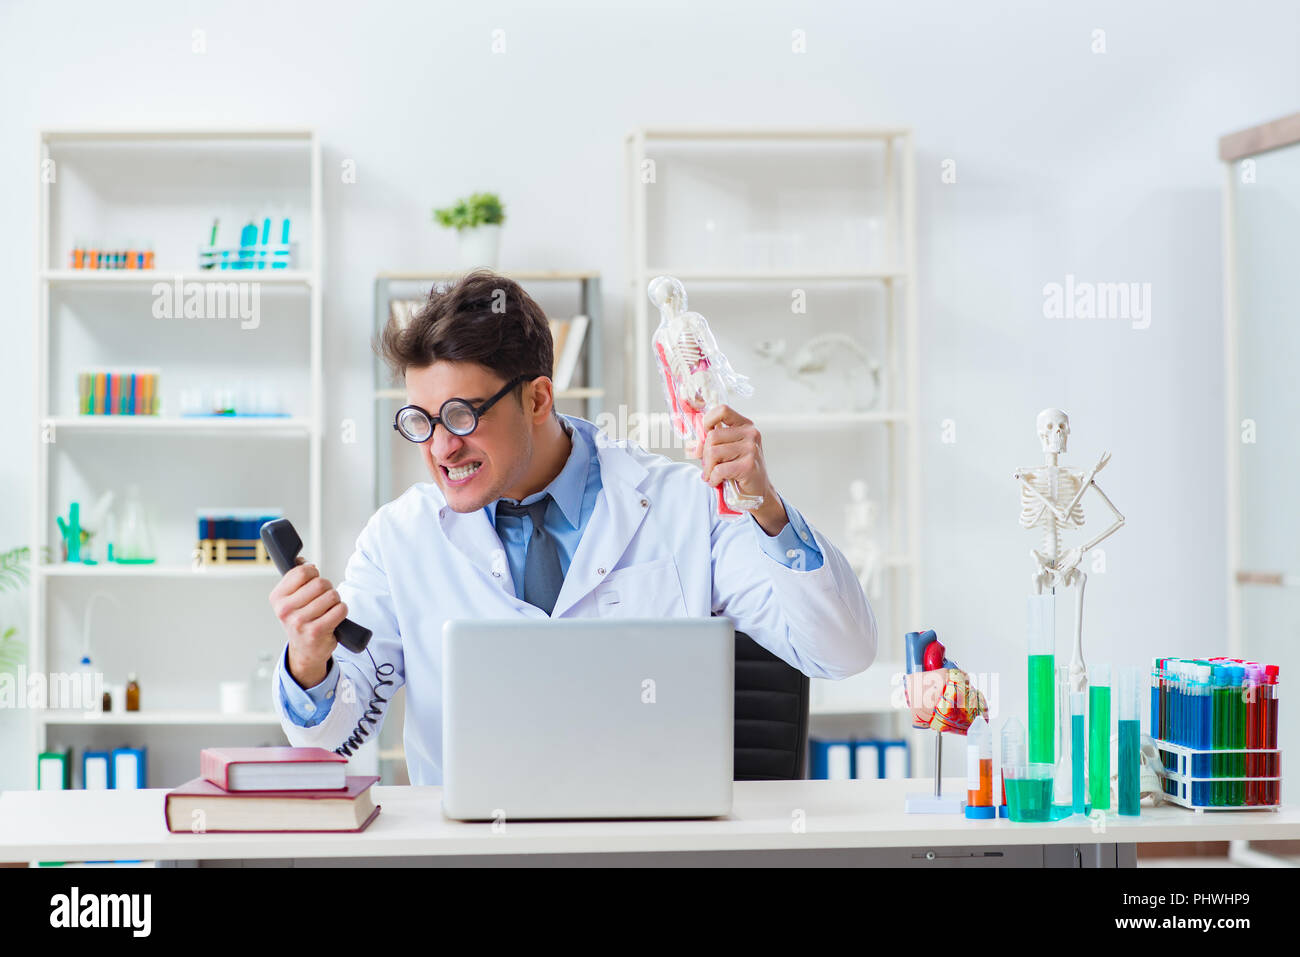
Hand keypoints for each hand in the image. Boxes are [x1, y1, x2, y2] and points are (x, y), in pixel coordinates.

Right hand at [269, 558, 346, 687]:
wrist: (305, 650)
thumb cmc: (301, 619)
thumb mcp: (291, 599)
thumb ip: (295, 578)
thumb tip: (302, 560)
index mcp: (277, 598)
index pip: (302, 571)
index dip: (314, 573)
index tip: (313, 580)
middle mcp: (285, 610)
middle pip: (320, 583)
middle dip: (327, 588)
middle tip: (323, 598)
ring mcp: (300, 622)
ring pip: (332, 595)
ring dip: (335, 600)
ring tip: (327, 609)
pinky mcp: (316, 632)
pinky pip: (340, 609)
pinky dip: (342, 610)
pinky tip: (334, 617)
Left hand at [698, 405, 785, 533]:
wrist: (758, 491)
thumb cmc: (740, 470)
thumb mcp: (726, 452)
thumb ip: (710, 444)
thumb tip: (691, 446)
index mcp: (745, 426)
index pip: (722, 410)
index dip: (708, 420)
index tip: (705, 435)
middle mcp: (751, 433)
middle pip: (713, 435)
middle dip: (705, 454)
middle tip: (707, 467)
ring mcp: (751, 449)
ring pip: (713, 452)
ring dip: (708, 468)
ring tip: (712, 476)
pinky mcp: (749, 465)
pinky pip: (719, 469)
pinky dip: (713, 478)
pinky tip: (717, 482)